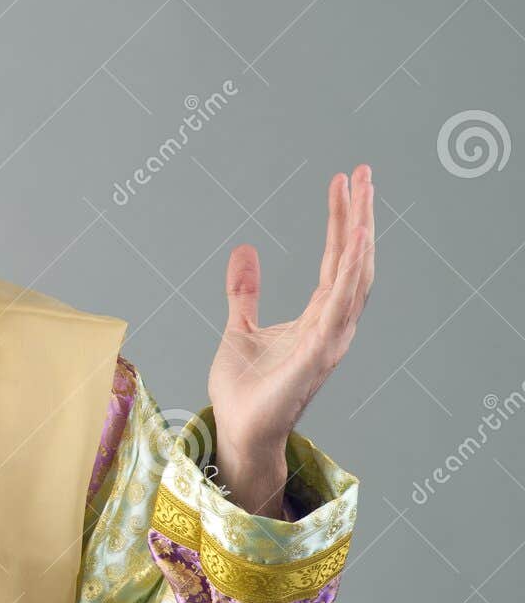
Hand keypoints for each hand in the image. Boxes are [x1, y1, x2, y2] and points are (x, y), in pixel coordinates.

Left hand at [207, 165, 374, 511]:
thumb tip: (245, 250)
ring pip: (353, 278)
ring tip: (363, 197)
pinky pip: (338, 307)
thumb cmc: (244, 389)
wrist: (237, 429)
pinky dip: (349, 274)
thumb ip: (244, 291)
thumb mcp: (239, 327)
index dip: (341, 220)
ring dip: (359, 236)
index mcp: (316, 317)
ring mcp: (328, 339)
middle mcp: (331, 325)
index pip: (335, 259)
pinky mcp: (316, 354)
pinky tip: (354, 243)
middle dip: (360, 216)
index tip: (343, 181)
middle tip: (364, 173)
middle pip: (353, 261)